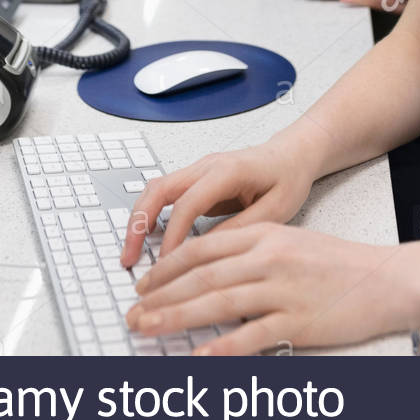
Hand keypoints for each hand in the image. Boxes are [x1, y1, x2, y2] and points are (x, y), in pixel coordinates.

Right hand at [120, 139, 317, 267]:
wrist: (292, 156)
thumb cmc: (287, 178)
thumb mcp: (275, 211)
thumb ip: (241, 229)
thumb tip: (207, 253)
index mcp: (227, 170)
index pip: (188, 203)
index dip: (172, 235)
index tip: (165, 263)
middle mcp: (207, 165)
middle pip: (159, 189)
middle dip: (138, 223)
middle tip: (128, 257)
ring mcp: (199, 170)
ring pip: (156, 189)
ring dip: (139, 219)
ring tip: (131, 252)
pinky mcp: (197, 179)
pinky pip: (166, 195)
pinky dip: (151, 215)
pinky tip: (148, 238)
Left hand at [125, 222, 411, 354]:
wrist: (387, 279)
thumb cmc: (339, 263)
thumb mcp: (290, 242)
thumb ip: (250, 252)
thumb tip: (208, 271)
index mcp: (265, 234)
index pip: (202, 248)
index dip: (167, 267)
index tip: (144, 283)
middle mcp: (269, 258)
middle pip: (201, 276)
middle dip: (160, 295)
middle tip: (133, 311)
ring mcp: (282, 289)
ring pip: (217, 302)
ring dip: (176, 317)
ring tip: (148, 328)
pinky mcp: (298, 320)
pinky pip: (251, 336)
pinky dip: (221, 348)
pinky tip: (198, 357)